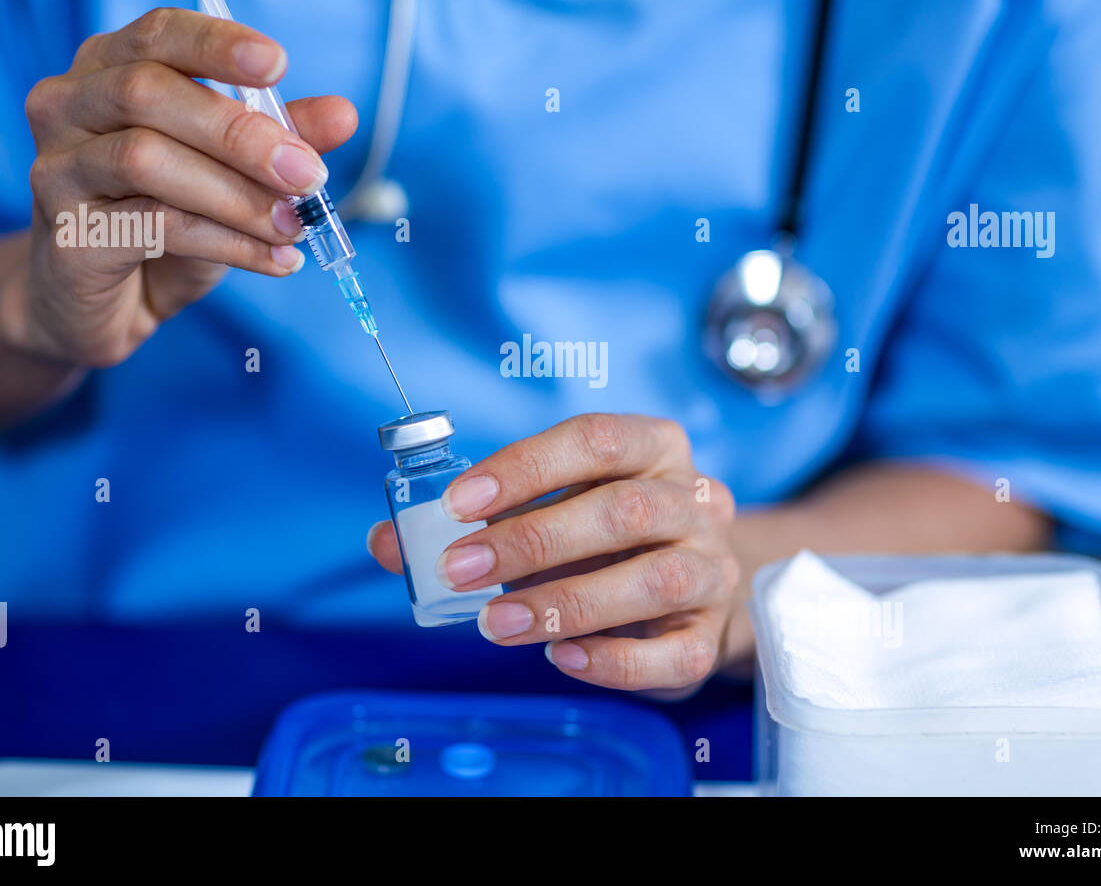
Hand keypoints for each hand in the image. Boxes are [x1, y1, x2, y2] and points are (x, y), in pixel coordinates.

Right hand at [9, 7, 356, 366]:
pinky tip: (273, 260)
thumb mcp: (231, 175)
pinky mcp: (68, 233)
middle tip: (308, 174)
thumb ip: (279, 138)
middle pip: (148, 92)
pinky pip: (153, 225)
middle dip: (240, 134)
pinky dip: (227, 243)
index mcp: (107, 69)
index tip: (279, 64)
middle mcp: (67, 106)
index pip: (156, 34)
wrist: (106, 307)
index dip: (216, 44)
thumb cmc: (166, 222)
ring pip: (145, 159)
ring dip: (236, 195)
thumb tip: (343, 114)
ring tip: (294, 227)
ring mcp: (57, 168)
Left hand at [369, 413, 739, 693]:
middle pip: (624, 511)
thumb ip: (475, 524)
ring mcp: (712, 569)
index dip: (526, 466)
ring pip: (654, 580)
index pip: (596, 439)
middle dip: (532, 540)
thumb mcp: (548, 514)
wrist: (696, 592)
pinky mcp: (711, 635)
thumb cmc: (609, 542)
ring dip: (565, 603)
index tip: (459, 502)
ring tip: (496, 624)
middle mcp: (695, 502)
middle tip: (460, 570)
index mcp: (654, 449)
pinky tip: (562, 658)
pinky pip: (674, 652)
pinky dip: (614, 660)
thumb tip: (388, 542)